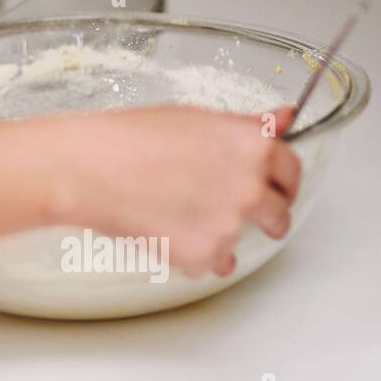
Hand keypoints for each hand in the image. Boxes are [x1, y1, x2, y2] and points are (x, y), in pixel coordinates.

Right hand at [52, 106, 301, 277]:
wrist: (88, 169)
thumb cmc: (130, 137)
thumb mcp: (195, 119)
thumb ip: (246, 127)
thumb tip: (285, 118)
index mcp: (254, 146)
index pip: (292, 170)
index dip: (281, 179)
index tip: (274, 186)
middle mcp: (251, 186)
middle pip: (279, 213)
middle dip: (263, 215)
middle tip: (229, 209)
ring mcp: (230, 224)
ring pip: (240, 240)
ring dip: (220, 235)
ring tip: (180, 216)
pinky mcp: (205, 255)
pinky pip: (212, 263)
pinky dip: (194, 256)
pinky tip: (167, 231)